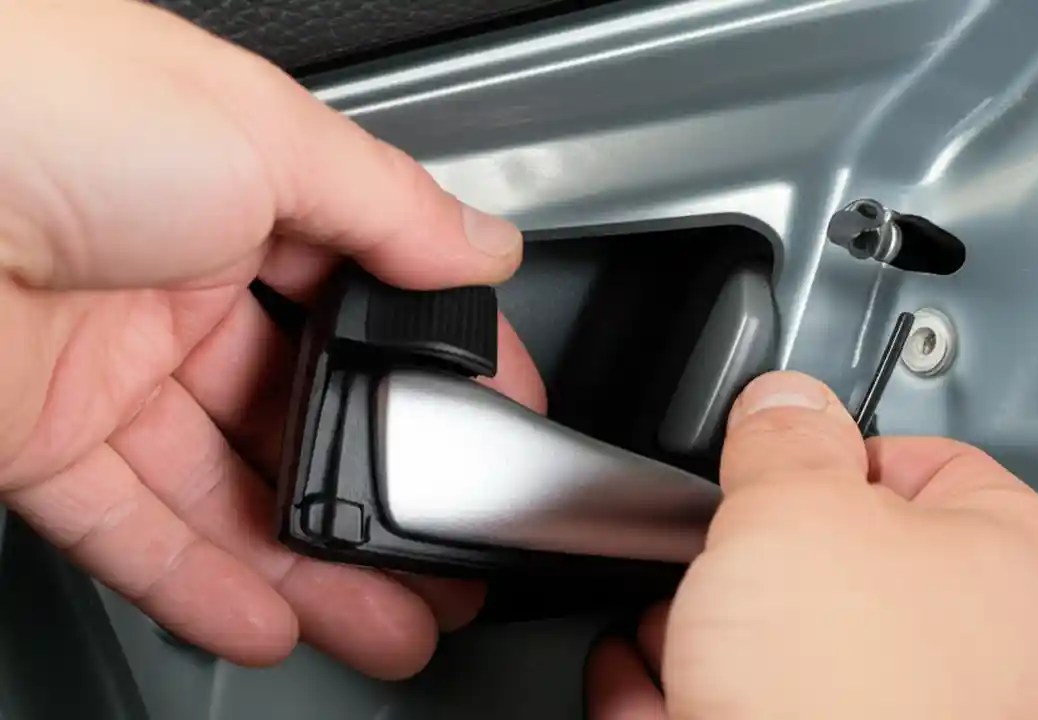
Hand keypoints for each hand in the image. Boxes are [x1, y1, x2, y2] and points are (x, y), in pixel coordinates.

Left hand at [0, 0, 544, 677]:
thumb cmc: (36, 99)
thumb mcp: (264, 135)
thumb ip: (390, 206)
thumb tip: (482, 244)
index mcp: (233, 192)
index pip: (363, 297)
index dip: (433, 367)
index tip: (492, 421)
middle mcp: (170, 280)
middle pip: (300, 411)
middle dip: (380, 489)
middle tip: (443, 550)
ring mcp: (100, 364)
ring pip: (228, 487)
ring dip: (312, 563)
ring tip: (390, 618)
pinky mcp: (29, 440)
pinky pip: (131, 529)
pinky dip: (204, 584)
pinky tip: (271, 616)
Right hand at [587, 372, 1037, 717]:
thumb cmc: (852, 702)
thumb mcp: (797, 507)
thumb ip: (786, 435)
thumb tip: (782, 398)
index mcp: (1018, 560)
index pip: (923, 457)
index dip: (828, 448)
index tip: (770, 453)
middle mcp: (983, 652)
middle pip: (844, 561)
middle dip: (754, 549)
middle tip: (711, 536)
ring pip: (792, 649)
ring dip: (713, 626)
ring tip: (665, 613)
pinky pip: (751, 715)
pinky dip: (692, 696)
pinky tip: (646, 680)